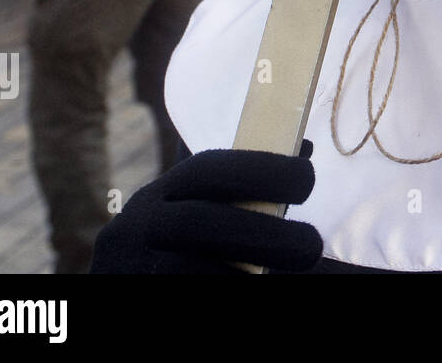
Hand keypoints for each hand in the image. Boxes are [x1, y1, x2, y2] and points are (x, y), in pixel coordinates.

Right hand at [90, 142, 322, 273]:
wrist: (129, 292)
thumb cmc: (181, 252)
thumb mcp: (199, 212)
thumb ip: (242, 188)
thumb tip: (305, 148)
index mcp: (160, 195)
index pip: (205, 169)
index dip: (258, 170)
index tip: (305, 180)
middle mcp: (140, 226)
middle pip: (199, 222)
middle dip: (263, 232)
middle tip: (312, 245)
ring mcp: (131, 266)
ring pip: (190, 268)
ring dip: (245, 274)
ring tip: (284, 276)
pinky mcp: (135, 292)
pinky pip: (186, 291)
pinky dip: (226, 290)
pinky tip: (252, 288)